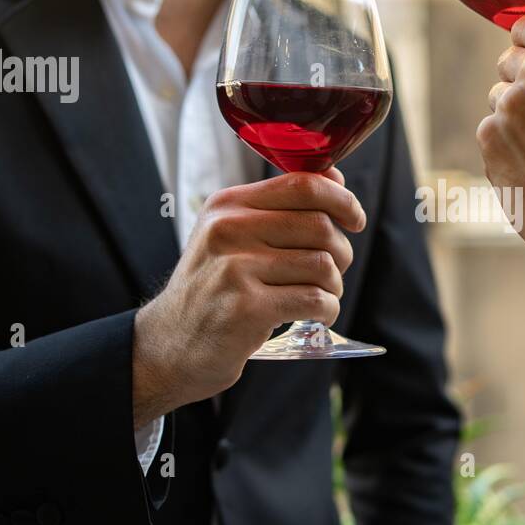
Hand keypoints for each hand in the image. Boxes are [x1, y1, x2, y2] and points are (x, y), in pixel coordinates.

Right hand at [131, 168, 364, 425]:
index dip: (342, 199)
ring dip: (334, 286)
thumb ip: (276, 209)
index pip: (302, 184)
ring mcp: (236, 268)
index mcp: (228, 205)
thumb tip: (335, 180)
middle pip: (320, 226)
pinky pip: (315, 299)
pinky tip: (317, 316)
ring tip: (320, 297)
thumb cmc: (211, 290)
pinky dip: (327, 310)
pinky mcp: (248, 308)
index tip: (355, 218)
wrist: (169, 345)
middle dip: (341, 252)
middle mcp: (229, 230)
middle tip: (333, 272)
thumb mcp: (230, 237)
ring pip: (322, 265)